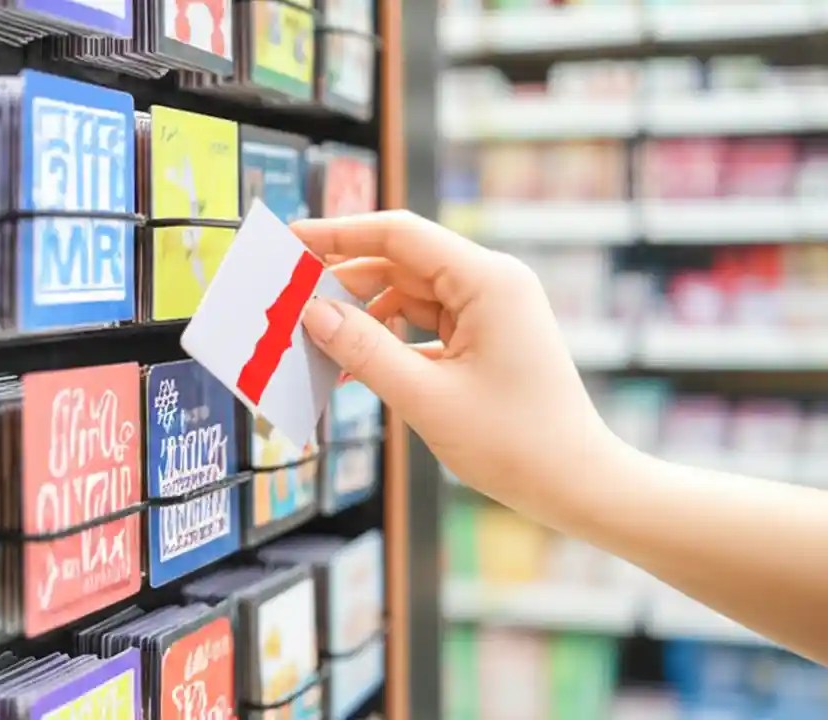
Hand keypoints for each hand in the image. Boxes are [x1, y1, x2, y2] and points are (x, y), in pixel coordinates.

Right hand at [292, 211, 619, 506]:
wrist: (577, 484)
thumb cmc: (517, 444)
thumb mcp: (426, 397)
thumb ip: (364, 350)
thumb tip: (313, 312)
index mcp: (488, 281)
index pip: (399, 234)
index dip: (340, 234)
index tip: (292, 240)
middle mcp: (492, 284)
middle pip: (399, 263)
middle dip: (344, 283)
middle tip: (291, 303)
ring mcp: (490, 310)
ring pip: (406, 296)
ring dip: (362, 318)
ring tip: (316, 343)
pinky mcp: (485, 337)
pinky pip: (422, 326)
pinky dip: (387, 342)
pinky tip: (350, 365)